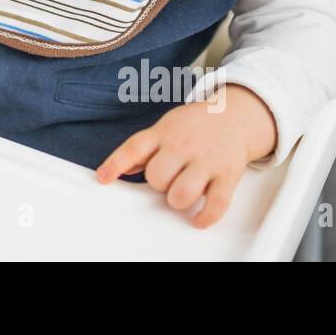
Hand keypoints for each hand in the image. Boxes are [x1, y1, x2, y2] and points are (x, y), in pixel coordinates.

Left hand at [95, 85, 276, 228]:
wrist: (232, 117)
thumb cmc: (192, 127)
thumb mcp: (164, 128)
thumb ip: (141, 150)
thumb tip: (113, 171)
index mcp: (163, 133)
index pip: (133, 148)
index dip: (115, 164)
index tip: (103, 178)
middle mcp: (183, 145)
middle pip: (157, 176)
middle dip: (159, 184)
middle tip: (168, 179)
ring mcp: (207, 160)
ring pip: (182, 193)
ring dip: (178, 200)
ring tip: (182, 194)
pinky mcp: (228, 174)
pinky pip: (216, 204)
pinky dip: (205, 217)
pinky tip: (198, 218)